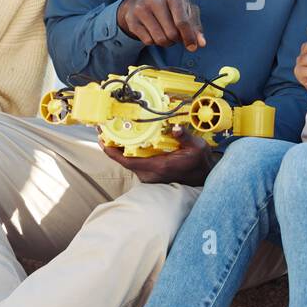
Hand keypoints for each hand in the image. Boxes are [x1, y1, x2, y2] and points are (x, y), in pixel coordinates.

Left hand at [101, 125, 215, 185]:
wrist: (204, 178)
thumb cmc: (199, 163)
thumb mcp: (198, 147)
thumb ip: (185, 137)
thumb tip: (176, 128)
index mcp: (159, 166)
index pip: (128, 160)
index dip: (112, 152)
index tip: (103, 140)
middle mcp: (151, 174)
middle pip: (125, 160)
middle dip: (114, 146)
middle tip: (105, 130)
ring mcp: (150, 176)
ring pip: (129, 162)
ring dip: (121, 149)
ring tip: (114, 133)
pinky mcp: (151, 175)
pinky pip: (135, 163)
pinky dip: (129, 153)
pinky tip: (128, 142)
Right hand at [117, 0, 205, 50]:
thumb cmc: (170, 4)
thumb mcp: (186, 9)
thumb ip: (195, 26)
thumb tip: (200, 44)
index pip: (182, 21)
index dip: (189, 37)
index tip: (193, 47)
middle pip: (171, 33)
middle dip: (177, 39)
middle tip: (176, 35)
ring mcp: (141, 9)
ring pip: (159, 39)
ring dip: (166, 42)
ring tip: (166, 33)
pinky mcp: (132, 20)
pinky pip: (148, 41)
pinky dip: (154, 41)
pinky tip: (154, 32)